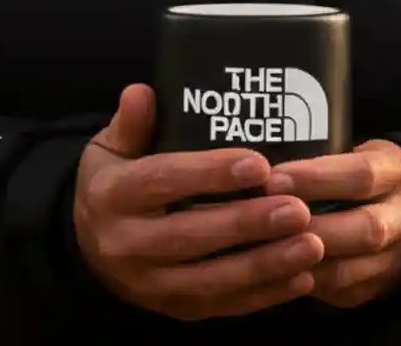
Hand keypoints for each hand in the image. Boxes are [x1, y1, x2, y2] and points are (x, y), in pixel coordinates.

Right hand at [74, 85, 324, 321]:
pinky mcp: (174, 309)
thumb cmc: (115, 184)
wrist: (89, 245)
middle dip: (247, 224)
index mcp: (112, 196)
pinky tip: (302, 278)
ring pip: (211, 279)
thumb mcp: (110, 148)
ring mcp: (150, 284)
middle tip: (298, 209)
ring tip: (312, 244)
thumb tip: (142, 91)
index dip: (209, 173)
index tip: (259, 163)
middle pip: (190, 236)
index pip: (161, 181)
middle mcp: (126, 245)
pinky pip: (222, 306)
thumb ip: (131, 123)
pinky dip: (264, 296)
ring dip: (265, 265)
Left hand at [265, 140, 400, 308]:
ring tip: (262, 249)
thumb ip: (314, 156)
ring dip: (303, 261)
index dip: (317, 179)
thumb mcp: (348, 150)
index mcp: (396, 173)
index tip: (273, 179)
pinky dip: (302, 282)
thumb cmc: (352, 172)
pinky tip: (271, 271)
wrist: (396, 209)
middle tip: (266, 220)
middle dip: (313, 226)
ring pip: (350, 269)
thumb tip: (254, 166)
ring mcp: (393, 258)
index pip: (363, 174)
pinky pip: (337, 291)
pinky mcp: (374, 287)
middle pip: (366, 229)